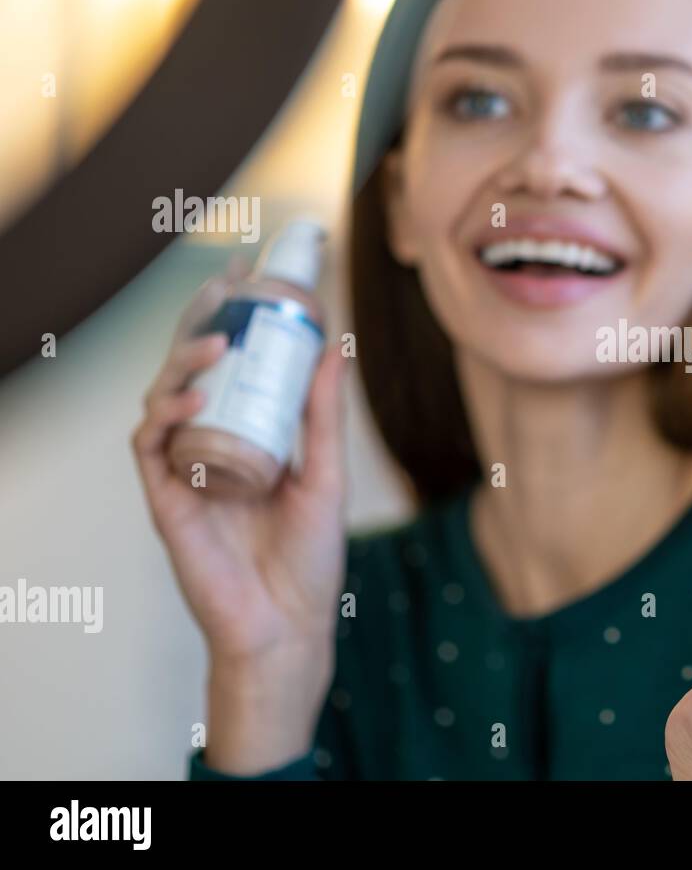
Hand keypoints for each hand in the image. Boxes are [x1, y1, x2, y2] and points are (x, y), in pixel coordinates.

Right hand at [130, 256, 349, 771]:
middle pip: (193, 371)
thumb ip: (323, 414)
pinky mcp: (165, 499)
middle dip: (204, 321)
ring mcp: (185, 470)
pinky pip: (149, 444)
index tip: (253, 274)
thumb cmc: (309, 558)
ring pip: (162, 397)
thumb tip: (335, 347)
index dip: (237, 318)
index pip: (235, 366)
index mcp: (249, 436)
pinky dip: (163, 413)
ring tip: (214, 343)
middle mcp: (212, 446)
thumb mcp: (325, 473)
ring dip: (182, 363)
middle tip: (225, 284)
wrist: (289, 624)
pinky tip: (191, 397)